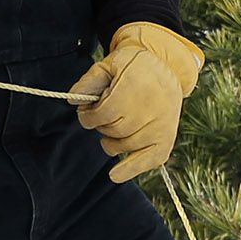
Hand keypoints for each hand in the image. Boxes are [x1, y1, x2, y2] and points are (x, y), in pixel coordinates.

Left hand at [71, 22, 202, 183]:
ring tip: (114, 130)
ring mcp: (160, 126)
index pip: (102, 115)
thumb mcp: (109, 64)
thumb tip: (74, 101)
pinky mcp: (167, 138)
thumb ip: (89, 81)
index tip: (87, 111)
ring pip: (125, 146)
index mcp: (134, 88)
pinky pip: (149, 160)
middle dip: (101, 126)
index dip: (89, 116)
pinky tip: (115, 175)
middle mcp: (150, 109)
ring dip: (113, 142)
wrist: (166, 68)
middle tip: (103, 115)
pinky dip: (131, 169)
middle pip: (113, 131)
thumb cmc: (133, 67)